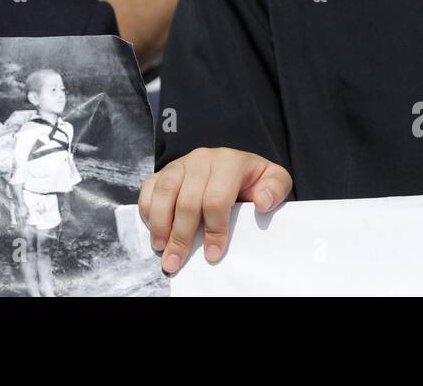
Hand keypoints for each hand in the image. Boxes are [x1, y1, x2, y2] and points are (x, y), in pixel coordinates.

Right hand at [138, 147, 291, 273]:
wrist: (235, 165)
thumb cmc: (253, 179)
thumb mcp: (274, 179)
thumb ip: (275, 188)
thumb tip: (263, 203)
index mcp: (229, 162)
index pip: (216, 199)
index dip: (214, 230)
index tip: (213, 255)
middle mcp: (201, 159)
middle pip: (187, 201)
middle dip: (181, 236)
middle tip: (176, 263)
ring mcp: (180, 164)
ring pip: (164, 193)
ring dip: (160, 225)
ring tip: (161, 249)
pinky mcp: (164, 170)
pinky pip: (148, 187)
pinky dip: (147, 211)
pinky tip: (154, 232)